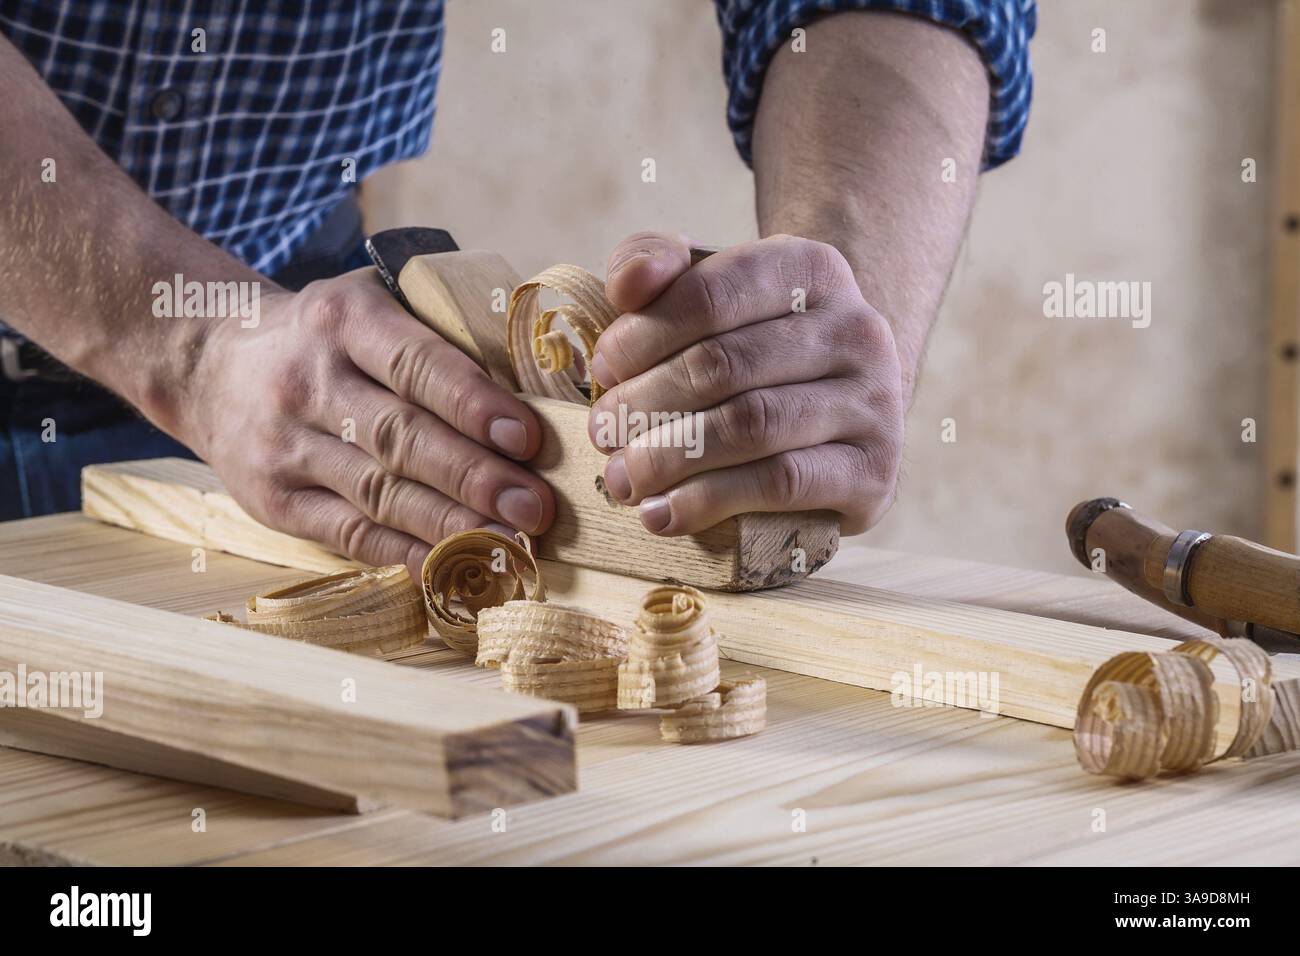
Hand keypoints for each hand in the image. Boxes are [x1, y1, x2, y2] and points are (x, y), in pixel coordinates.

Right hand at [180, 268, 554, 574]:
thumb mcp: (369, 303)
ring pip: (379, 494)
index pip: (415, 365)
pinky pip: (349, 535)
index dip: (473, 405)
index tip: (527, 438)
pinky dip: (407, 554)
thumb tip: (537, 386)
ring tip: (513, 543)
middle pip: (400, 438)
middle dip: (475, 477)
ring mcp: (284, 447)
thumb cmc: (325, 337)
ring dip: (452, 524)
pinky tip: (455, 565)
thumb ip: (439, 333)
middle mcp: (307, 382)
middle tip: (537, 507)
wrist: (209, 364)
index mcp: (342, 319)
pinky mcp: (273, 501)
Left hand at [589, 232, 902, 536]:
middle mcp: (857, 329)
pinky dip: (708, 502)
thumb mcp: (709, 286)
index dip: (641, 336)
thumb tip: (626, 285)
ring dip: (667, 457)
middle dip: (644, 403)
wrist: (842, 410)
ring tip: (622, 477)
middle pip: (723, 365)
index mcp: (812, 268)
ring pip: (749, 426)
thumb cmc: (754, 343)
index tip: (603, 369)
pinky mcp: (873, 473)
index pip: (711, 295)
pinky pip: (779, 484)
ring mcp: (875, 403)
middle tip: (601, 433)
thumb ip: (655, 262)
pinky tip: (662, 513)